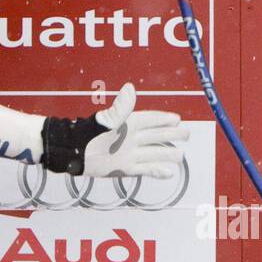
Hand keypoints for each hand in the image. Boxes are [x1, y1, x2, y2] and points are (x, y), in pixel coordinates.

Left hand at [40, 83, 189, 178]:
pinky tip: (168, 173)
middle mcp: (131, 138)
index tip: (177, 119)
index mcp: (128, 124)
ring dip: (167, 154)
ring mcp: (129, 153)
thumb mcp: (106, 120)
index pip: (151, 120)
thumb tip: (130, 88)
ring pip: (153, 153)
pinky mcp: (124, 168)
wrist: (74, 153)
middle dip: (172, 135)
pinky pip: (145, 169)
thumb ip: (121, 107)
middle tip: (187, 134)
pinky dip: (157, 171)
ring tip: (181, 156)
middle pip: (156, 136)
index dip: (164, 119)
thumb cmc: (87, 133)